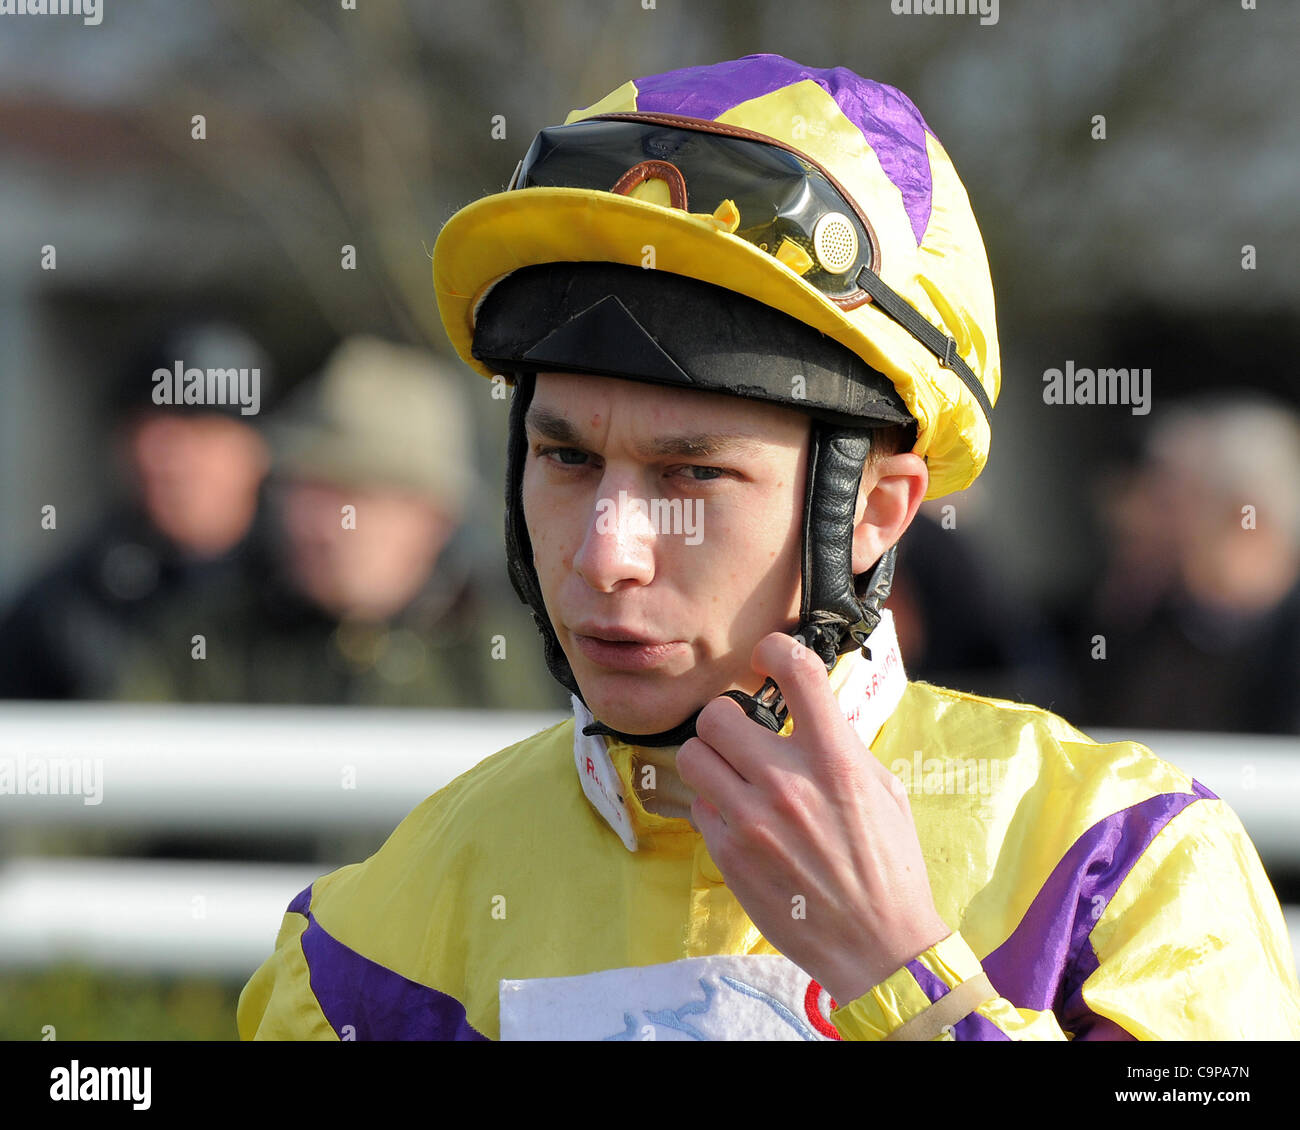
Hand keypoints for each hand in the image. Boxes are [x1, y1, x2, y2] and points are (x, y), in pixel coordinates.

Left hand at [676, 632, 949, 1004]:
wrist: (877, 945)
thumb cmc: (889, 868)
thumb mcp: (884, 792)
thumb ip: (842, 747)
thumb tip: (810, 714)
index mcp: (835, 760)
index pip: (798, 672)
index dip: (775, 649)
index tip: (766, 657)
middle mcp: (788, 783)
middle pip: (716, 714)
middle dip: (725, 719)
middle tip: (740, 734)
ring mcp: (752, 820)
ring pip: (692, 756)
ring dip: (709, 760)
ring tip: (731, 774)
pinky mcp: (730, 855)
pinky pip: (699, 808)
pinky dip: (714, 808)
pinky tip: (740, 821)